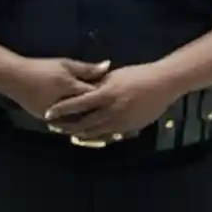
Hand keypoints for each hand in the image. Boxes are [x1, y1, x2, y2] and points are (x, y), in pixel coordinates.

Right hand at [2, 57, 111, 122]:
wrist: (14, 78)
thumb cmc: (41, 68)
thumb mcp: (65, 64)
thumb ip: (86, 68)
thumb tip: (108, 66)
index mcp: (69, 88)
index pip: (95, 95)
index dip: (108, 95)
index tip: (120, 94)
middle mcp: (64, 105)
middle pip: (89, 112)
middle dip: (103, 113)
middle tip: (119, 113)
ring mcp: (55, 116)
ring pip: (78, 124)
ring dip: (92, 124)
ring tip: (107, 124)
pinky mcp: (48, 121)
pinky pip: (67, 126)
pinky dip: (77, 126)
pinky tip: (88, 126)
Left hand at [44, 63, 176, 141]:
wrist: (163, 83)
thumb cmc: (138, 75)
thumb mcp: (115, 76)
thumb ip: (98, 82)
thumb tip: (80, 86)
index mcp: (106, 93)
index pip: (77, 104)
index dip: (61, 110)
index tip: (47, 113)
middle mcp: (112, 110)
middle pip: (83, 122)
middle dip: (66, 127)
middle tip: (53, 128)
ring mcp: (121, 121)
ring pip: (94, 132)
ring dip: (79, 134)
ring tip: (67, 134)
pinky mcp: (129, 128)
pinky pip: (108, 135)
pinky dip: (96, 136)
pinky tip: (88, 137)